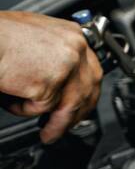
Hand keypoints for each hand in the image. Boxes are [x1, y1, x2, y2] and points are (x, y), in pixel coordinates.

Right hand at [0, 11, 103, 143]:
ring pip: (68, 105)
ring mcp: (65, 66)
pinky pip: (40, 107)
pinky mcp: (48, 83)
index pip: (90, 71)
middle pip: (86, 91)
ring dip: (57, 124)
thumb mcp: (36, 39)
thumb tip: (59, 82)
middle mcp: (74, 48)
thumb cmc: (0, 36)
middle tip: (65, 125)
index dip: (85, 93)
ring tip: (48, 134)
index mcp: (72, 34)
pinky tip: (9, 99)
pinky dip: (22, 108)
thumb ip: (54, 57)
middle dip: (76, 114)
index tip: (81, 107)